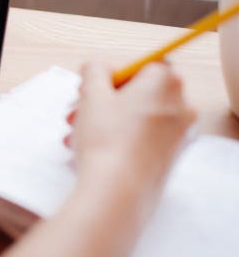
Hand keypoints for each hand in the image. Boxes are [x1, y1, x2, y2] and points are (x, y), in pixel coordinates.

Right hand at [68, 62, 195, 209]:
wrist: (117, 192)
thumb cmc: (106, 140)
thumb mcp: (91, 94)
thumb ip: (94, 70)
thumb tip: (99, 67)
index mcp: (166, 82)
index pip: (140, 64)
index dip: (112, 74)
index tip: (92, 86)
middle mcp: (180, 106)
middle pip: (137, 91)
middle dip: (103, 99)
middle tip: (79, 108)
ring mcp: (177, 134)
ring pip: (135, 116)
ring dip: (103, 120)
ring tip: (76, 133)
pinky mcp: (168, 157)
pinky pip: (140, 137)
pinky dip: (117, 138)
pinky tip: (89, 148)